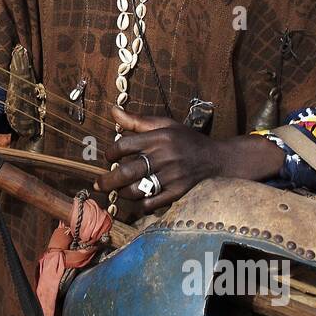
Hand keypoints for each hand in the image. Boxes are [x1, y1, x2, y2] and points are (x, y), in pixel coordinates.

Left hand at [96, 106, 281, 212]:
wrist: (216, 159)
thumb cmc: (186, 140)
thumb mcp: (164, 125)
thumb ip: (137, 121)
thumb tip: (113, 110)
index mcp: (159, 138)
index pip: (124, 146)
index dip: (111, 152)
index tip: (109, 157)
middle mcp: (164, 157)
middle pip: (126, 171)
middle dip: (107, 180)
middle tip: (98, 184)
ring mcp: (171, 177)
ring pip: (137, 190)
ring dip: (122, 192)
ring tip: (118, 190)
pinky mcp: (178, 193)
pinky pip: (152, 203)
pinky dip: (141, 204)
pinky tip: (137, 200)